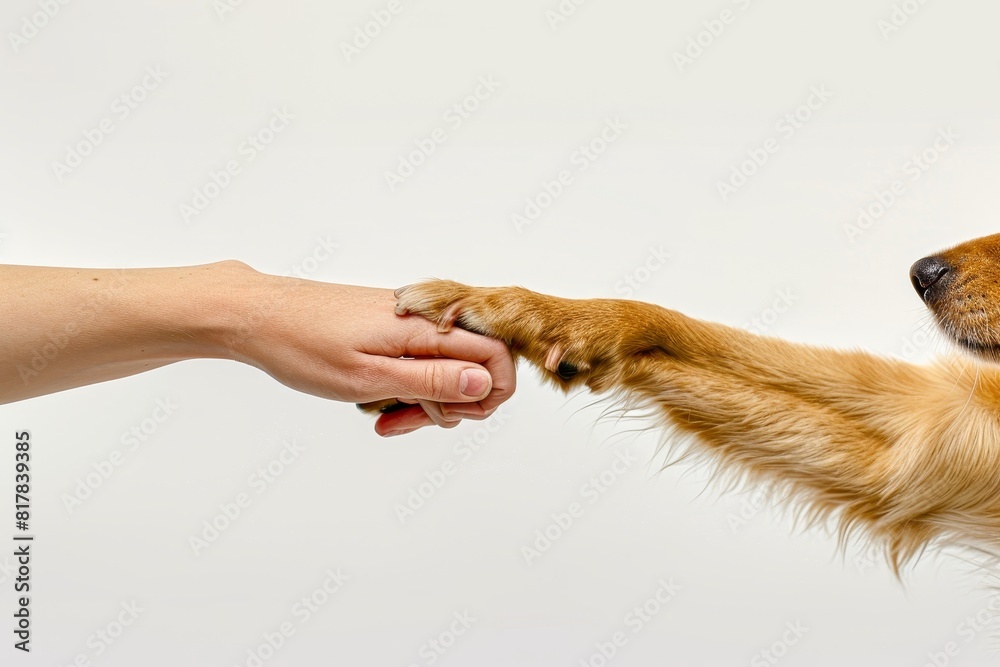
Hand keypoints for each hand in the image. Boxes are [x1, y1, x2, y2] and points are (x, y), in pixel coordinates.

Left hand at [228, 271, 515, 435]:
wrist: (255, 315)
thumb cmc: (303, 345)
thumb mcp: (370, 377)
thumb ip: (432, 380)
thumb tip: (486, 383)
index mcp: (426, 328)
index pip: (497, 354)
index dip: (488, 394)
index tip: (451, 416)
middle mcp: (424, 318)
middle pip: (474, 365)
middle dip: (450, 404)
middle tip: (404, 424)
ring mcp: (406, 321)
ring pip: (443, 367)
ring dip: (423, 399)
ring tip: (383, 419)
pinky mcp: (388, 326)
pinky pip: (416, 360)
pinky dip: (404, 386)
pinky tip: (375, 403)